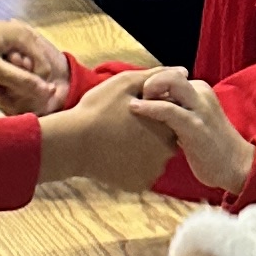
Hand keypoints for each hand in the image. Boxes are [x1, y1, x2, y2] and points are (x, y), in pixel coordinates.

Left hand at [0, 13, 71, 113]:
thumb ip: (21, 80)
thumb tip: (48, 92)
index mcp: (24, 35)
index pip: (44, 70)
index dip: (30, 85)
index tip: (6, 90)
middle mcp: (23, 33)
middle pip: (36, 68)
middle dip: (19, 83)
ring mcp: (13, 38)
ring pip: (24, 69)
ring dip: (10, 80)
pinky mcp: (4, 44)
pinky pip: (13, 66)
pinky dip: (3, 75)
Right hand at [34, 83, 186, 191]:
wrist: (73, 142)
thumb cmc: (98, 108)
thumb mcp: (126, 83)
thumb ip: (157, 76)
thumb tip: (182, 71)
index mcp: (167, 123)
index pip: (170, 118)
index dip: (151, 114)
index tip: (130, 113)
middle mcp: (167, 149)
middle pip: (166, 140)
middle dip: (151, 134)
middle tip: (124, 128)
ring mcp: (154, 170)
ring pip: (154, 158)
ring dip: (143, 152)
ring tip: (119, 142)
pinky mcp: (140, 184)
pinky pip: (142, 174)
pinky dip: (133, 168)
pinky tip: (117, 157)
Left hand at [135, 70, 255, 199]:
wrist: (236, 166)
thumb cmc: (210, 148)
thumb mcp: (191, 121)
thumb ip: (175, 111)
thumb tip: (149, 107)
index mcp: (199, 91)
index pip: (170, 76)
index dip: (151, 83)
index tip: (135, 96)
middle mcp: (200, 93)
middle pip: (169, 74)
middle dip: (148, 80)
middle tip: (133, 97)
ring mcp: (199, 108)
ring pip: (170, 83)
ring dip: (148, 88)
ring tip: (131, 102)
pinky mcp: (195, 125)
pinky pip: (168, 109)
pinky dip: (149, 107)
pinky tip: (135, 109)